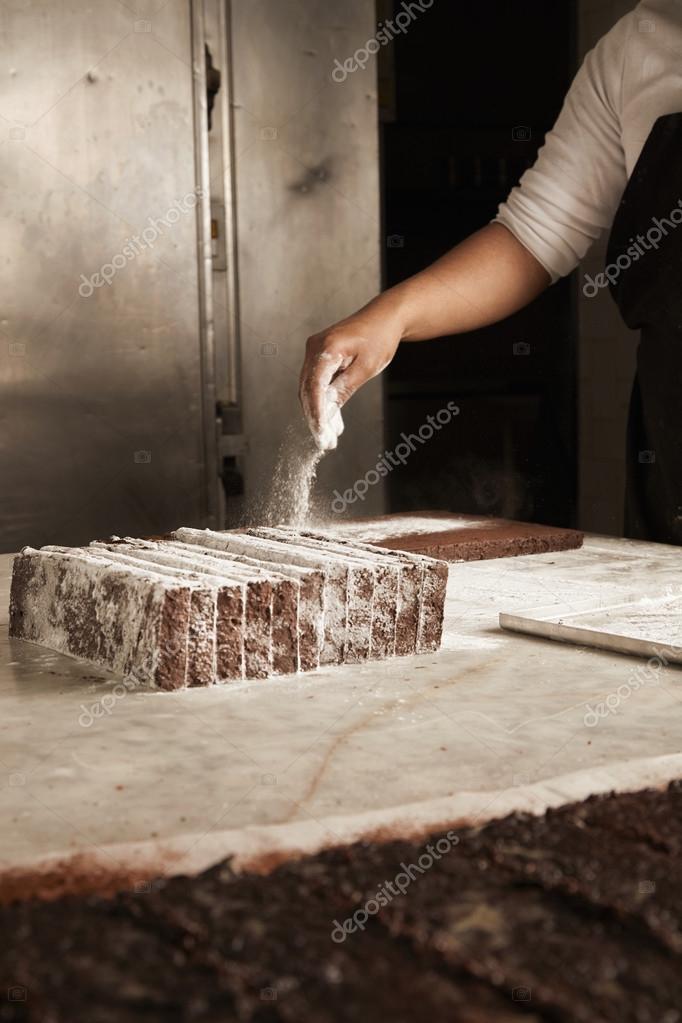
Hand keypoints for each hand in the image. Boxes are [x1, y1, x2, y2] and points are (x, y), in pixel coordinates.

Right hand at [299, 303, 402, 449]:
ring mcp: (315, 351)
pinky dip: (323, 400)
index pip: (315, 386)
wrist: (385, 317)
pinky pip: (317, 382)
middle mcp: (315, 348)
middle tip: (325, 442)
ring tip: (329, 437)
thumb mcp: (366, 368)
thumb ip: (344, 389)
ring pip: (310, 388)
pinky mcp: (320, 355)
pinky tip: (332, 420)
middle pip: (308, 389)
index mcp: (327, 347)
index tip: (320, 433)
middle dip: (316, 417)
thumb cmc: (380, 338)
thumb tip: (327, 412)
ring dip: (318, 412)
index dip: (316, 412)